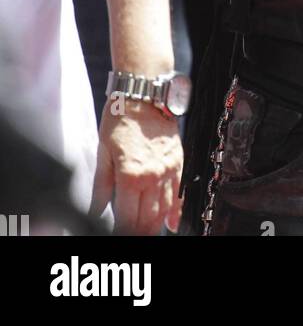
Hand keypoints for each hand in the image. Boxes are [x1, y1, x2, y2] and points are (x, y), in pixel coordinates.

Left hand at [93, 100, 182, 235]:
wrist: (145, 95)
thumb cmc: (120, 120)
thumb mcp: (103, 153)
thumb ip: (100, 188)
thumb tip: (94, 212)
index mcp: (130, 176)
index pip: (128, 220)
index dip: (122, 233)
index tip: (116, 235)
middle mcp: (152, 177)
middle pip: (148, 221)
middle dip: (138, 233)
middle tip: (129, 235)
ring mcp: (168, 171)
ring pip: (164, 211)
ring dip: (155, 226)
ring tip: (144, 233)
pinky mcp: (178, 163)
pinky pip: (179, 194)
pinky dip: (175, 211)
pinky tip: (171, 223)